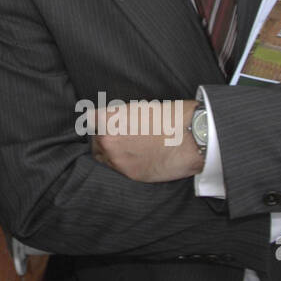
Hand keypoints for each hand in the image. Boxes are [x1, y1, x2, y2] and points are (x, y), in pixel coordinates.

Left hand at [88, 98, 203, 181]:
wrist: (191, 137)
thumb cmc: (169, 117)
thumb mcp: (138, 107)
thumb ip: (119, 116)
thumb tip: (112, 121)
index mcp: (108, 118)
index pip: (89, 119)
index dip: (97, 121)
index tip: (101, 123)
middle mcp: (108, 139)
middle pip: (94, 140)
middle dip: (103, 137)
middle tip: (118, 137)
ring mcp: (117, 159)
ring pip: (102, 156)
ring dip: (109, 153)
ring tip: (126, 148)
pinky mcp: (130, 174)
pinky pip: (116, 169)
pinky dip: (121, 164)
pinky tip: (134, 158)